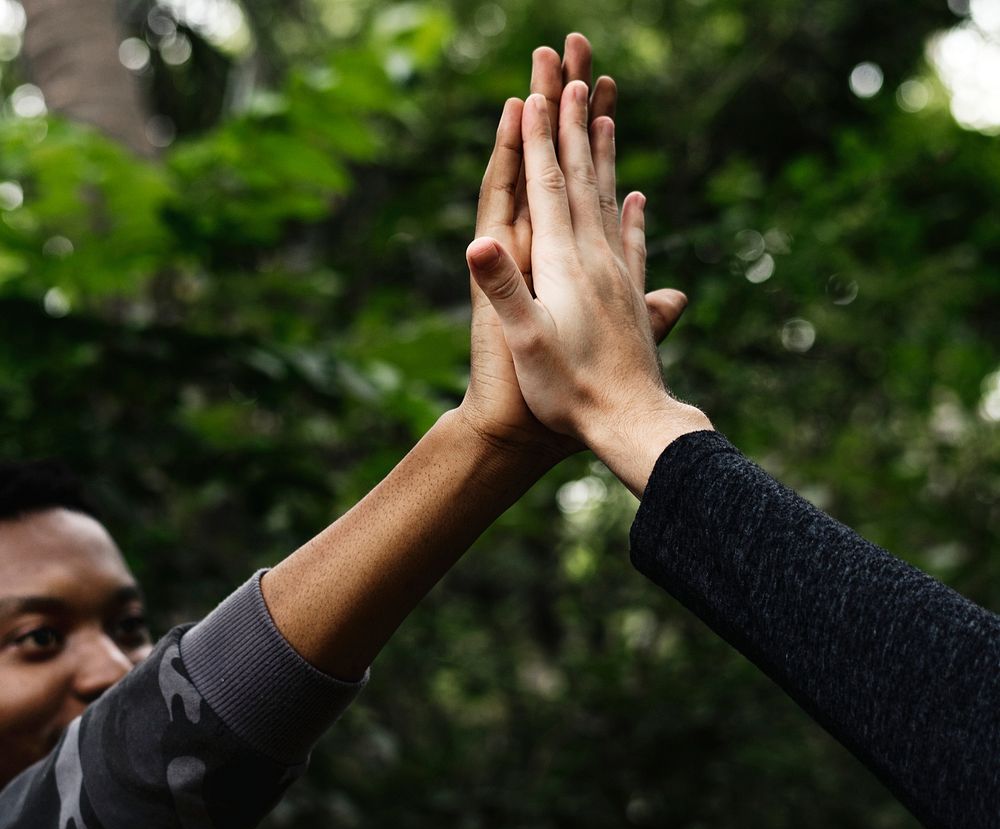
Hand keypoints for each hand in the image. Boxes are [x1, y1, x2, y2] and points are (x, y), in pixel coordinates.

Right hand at [465, 84, 711, 492]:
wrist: (631, 423)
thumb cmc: (570, 391)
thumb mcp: (526, 342)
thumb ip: (504, 288)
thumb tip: (478, 239)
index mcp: (565, 264)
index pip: (549, 187)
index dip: (542, 139)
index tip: (537, 91)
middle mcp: (597, 259)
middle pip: (583, 177)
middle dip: (574, 123)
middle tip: (573, 72)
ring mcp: (619, 276)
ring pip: (610, 199)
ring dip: (604, 154)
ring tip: (605, 114)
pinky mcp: (633, 297)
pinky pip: (632, 241)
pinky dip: (633, 212)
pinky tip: (639, 197)